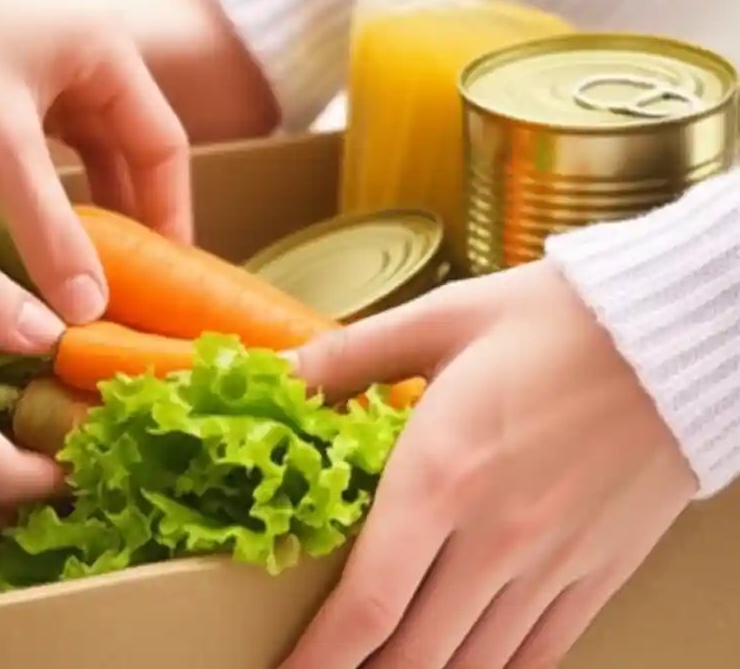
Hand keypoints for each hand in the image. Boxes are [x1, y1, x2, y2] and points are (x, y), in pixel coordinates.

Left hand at [0, 0, 191, 324]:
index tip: (170, 281)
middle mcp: (77, 63)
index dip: (171, 215)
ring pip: (72, 165)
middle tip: (124, 296)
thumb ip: (50, 233)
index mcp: (105, 53)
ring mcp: (31, 81)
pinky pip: (29, 163)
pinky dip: (31, 205)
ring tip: (77, 287)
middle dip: (124, 225)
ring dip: (74, 221)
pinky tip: (25, 250)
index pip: (163, 146)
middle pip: (122, 158)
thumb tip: (91, 312)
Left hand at [281, 261, 695, 667]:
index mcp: (440, 477)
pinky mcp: (600, 571)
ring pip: (475, 665)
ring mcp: (552, 563)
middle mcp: (494, 538)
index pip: (367, 604)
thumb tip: (278, 374)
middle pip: (414, 655)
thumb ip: (347, 356)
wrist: (674, 334)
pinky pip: (540, 653)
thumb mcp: (438, 319)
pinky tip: (467, 667)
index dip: (319, 658)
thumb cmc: (553, 320)